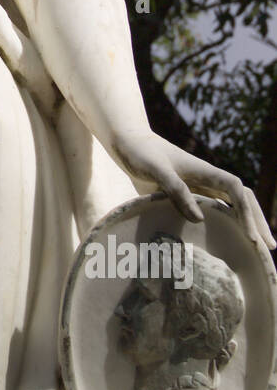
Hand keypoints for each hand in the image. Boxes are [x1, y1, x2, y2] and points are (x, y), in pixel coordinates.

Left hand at [111, 127, 274, 249]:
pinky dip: (224, 224)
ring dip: (245, 223)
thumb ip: (175, 190)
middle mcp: (206, 179)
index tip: (250, 237)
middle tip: (269, 247)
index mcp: (204, 171)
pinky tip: (227, 240)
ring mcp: (198, 187)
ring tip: (256, 247)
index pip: (236, 191)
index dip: (246, 213)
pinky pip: (212, 210)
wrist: (128, 142)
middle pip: (242, 199)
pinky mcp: (186, 195)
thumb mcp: (156, 170)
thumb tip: (199, 219)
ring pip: (231, 205)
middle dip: (256, 221)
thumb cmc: (141, 153)